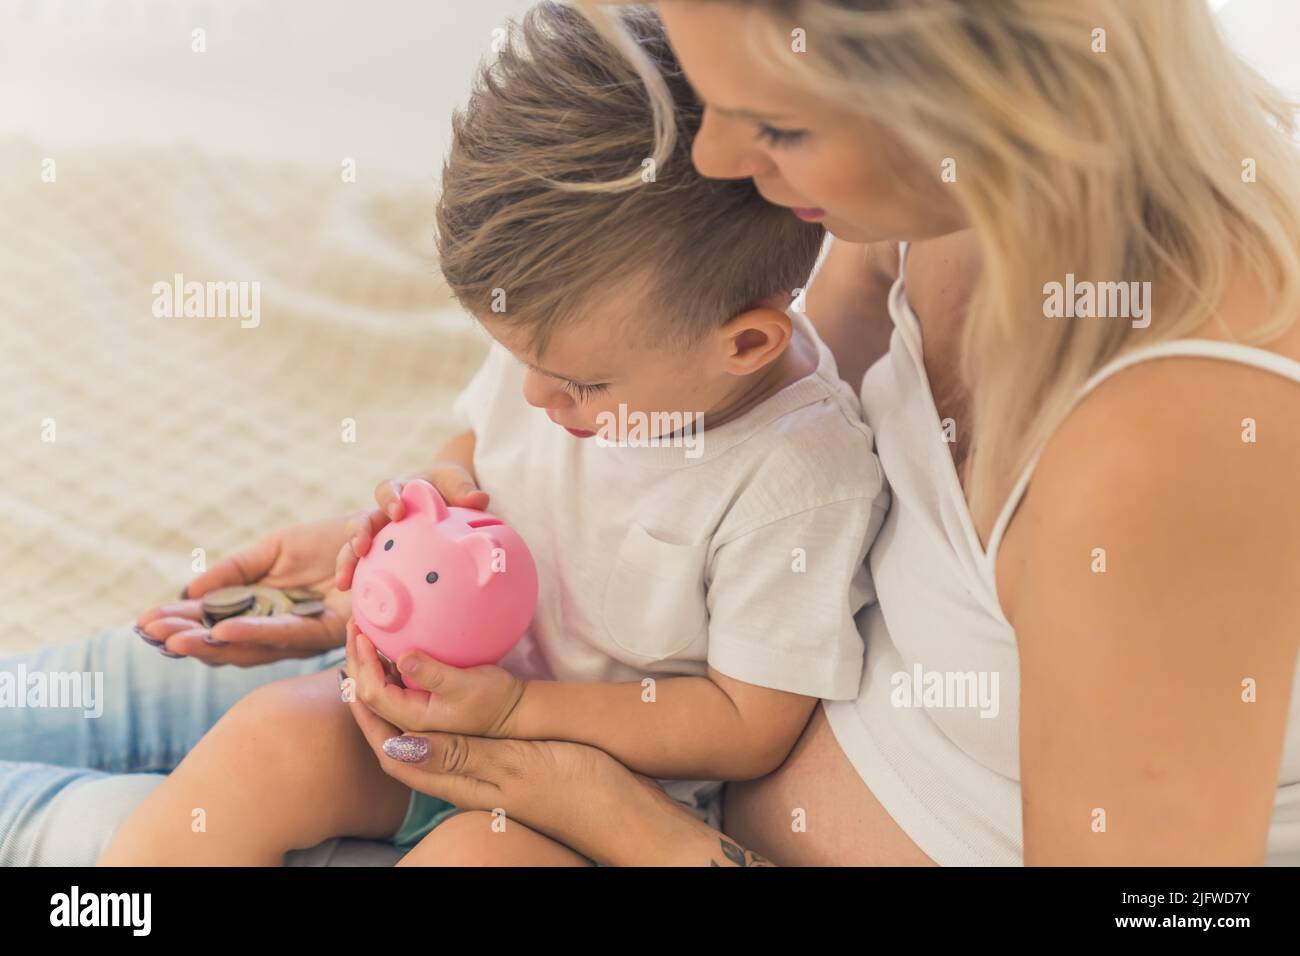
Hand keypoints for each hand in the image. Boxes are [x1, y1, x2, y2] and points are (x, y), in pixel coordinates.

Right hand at [134, 514, 353, 665]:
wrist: (382, 533)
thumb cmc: (330, 542)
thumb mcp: (273, 550)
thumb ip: (235, 570)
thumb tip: (190, 591)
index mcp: (264, 611)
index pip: (214, 621)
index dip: (181, 622)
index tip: (145, 621)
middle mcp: (280, 629)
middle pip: (226, 642)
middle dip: (188, 638)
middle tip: (151, 635)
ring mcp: (302, 634)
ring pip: (250, 645)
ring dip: (211, 642)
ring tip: (177, 640)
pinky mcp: (327, 632)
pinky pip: (286, 634)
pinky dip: (253, 633)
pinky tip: (224, 630)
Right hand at [334, 464, 488, 591]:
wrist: (445, 501)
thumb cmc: (449, 489)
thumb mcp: (453, 483)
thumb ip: (462, 489)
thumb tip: (478, 498)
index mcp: (399, 493)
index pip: (387, 491)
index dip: (389, 499)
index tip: (398, 511)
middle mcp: (382, 515)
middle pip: (362, 522)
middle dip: (357, 534)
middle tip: (360, 548)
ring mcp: (378, 537)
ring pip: (354, 548)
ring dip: (347, 563)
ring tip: (344, 583)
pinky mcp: (378, 558)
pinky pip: (365, 572)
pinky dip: (359, 587)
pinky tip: (358, 608)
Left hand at [340, 640, 672, 865]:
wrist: (624, 808)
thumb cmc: (577, 789)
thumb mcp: (518, 768)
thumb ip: (461, 755)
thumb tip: (399, 743)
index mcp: (456, 782)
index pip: (389, 746)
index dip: (364, 707)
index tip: (350, 664)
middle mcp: (460, 777)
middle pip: (398, 737)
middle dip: (372, 694)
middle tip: (363, 645)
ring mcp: (481, 768)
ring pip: (422, 731)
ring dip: (399, 694)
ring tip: (389, 655)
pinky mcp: (502, 758)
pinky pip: (451, 729)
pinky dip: (433, 700)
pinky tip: (441, 680)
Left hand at [345, 620, 525, 737]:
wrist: (512, 711)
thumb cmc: (494, 698)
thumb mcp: (466, 684)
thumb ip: (433, 674)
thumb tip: (402, 657)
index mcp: (414, 719)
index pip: (374, 694)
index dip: (363, 665)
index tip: (362, 636)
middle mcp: (406, 721)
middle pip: (365, 694)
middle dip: (355, 661)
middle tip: (353, 627)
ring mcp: (411, 712)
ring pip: (374, 690)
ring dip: (363, 662)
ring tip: (360, 632)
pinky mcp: (418, 702)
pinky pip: (388, 684)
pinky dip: (379, 665)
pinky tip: (380, 645)